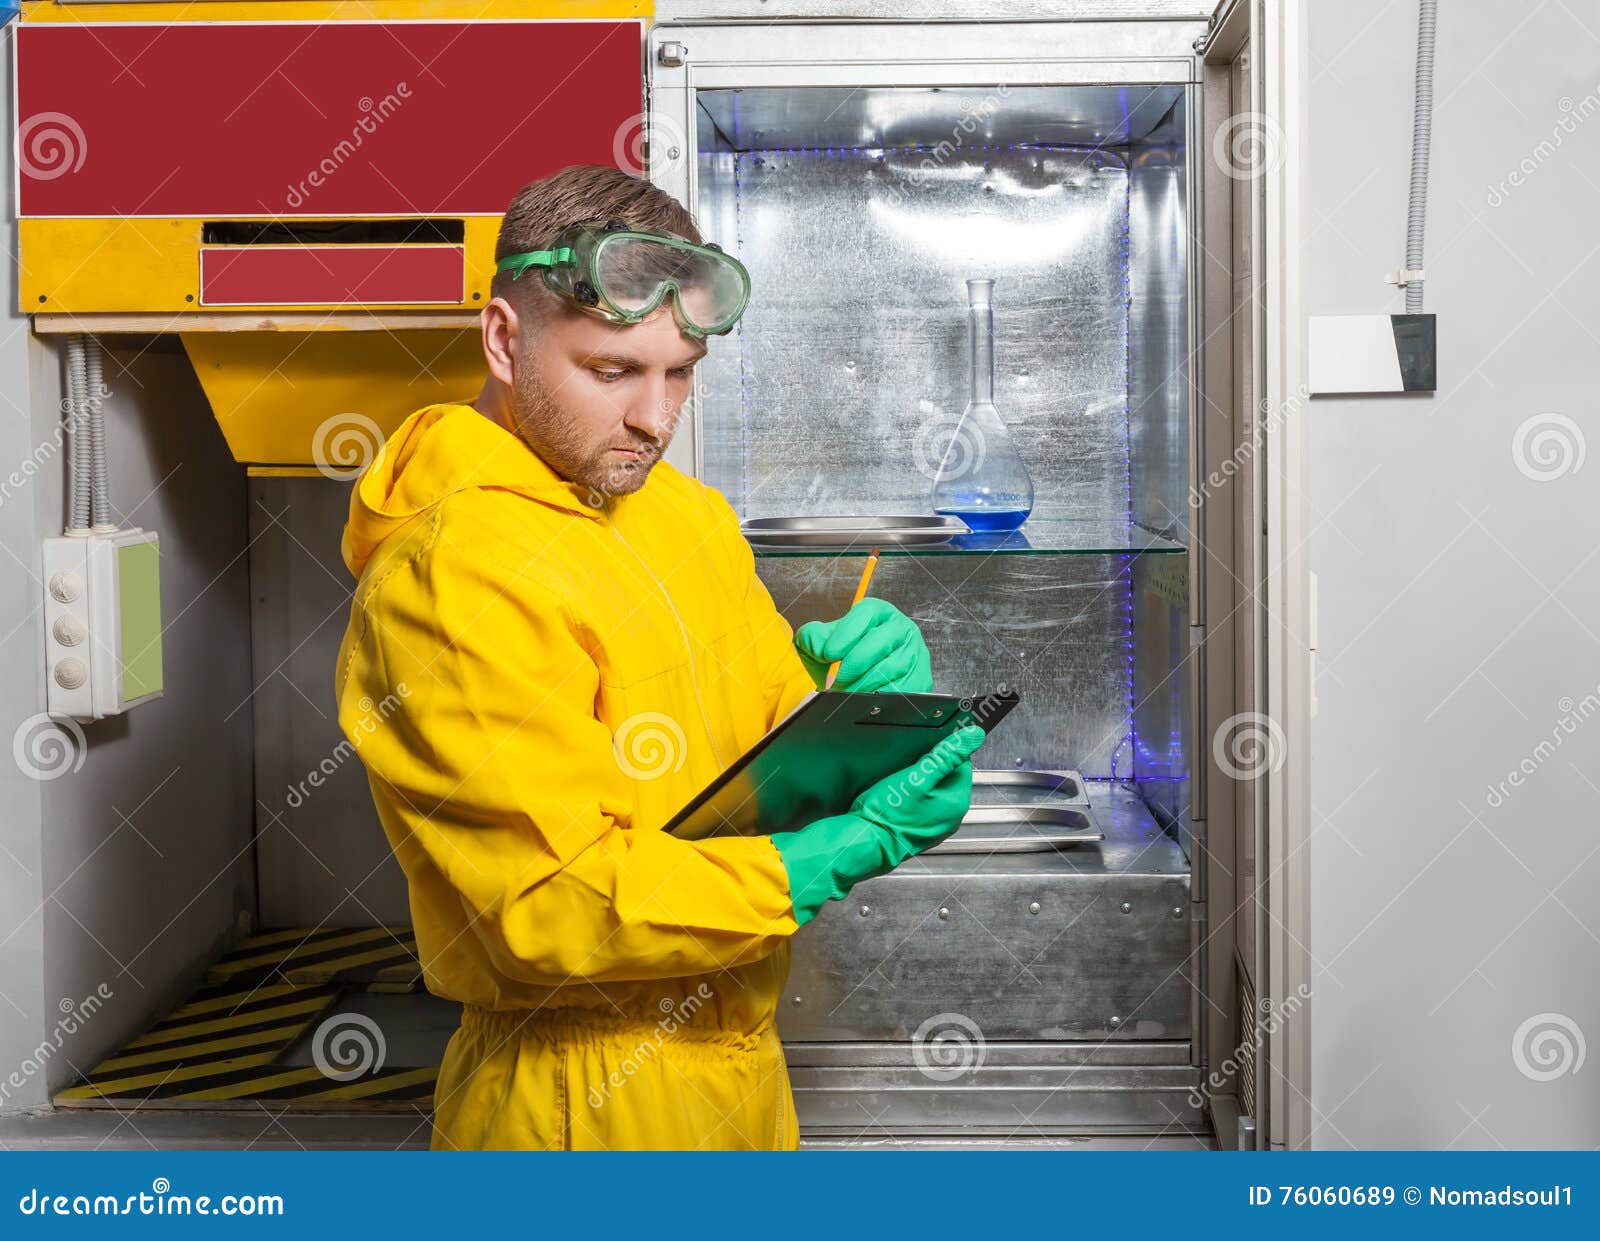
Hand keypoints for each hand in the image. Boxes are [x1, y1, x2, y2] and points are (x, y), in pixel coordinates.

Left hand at [795, 598, 932, 692]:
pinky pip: (903, 689)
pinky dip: (881, 697)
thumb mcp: (818, 643)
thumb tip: (822, 646)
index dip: (846, 633)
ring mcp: (914, 654)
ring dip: (864, 683)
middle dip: (855, 662)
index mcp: (877, 613)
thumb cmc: (836, 660)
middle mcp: (900, 629)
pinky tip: (864, 701)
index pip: (866, 614)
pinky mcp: (921, 679)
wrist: (849, 685)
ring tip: (845, 691)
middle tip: (836, 678)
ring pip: (892, 668)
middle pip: (882, 640)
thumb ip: (814, 637)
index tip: (828, 653)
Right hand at [849, 723, 982, 857]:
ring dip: (919, 783)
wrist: (865, 843)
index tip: (924, 751)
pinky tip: (897, 797)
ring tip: (900, 783)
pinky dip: (911, 798)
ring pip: (933, 792)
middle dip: (929, 769)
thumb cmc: (888, 814)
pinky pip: (922, 806)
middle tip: (908, 768)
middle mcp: (951, 818)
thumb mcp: (917, 776)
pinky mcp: (920, 831)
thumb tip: (972, 737)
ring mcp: (936, 827)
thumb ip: (946, 756)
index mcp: (956, 802)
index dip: (942, 753)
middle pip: (947, 779)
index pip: (962, 764)